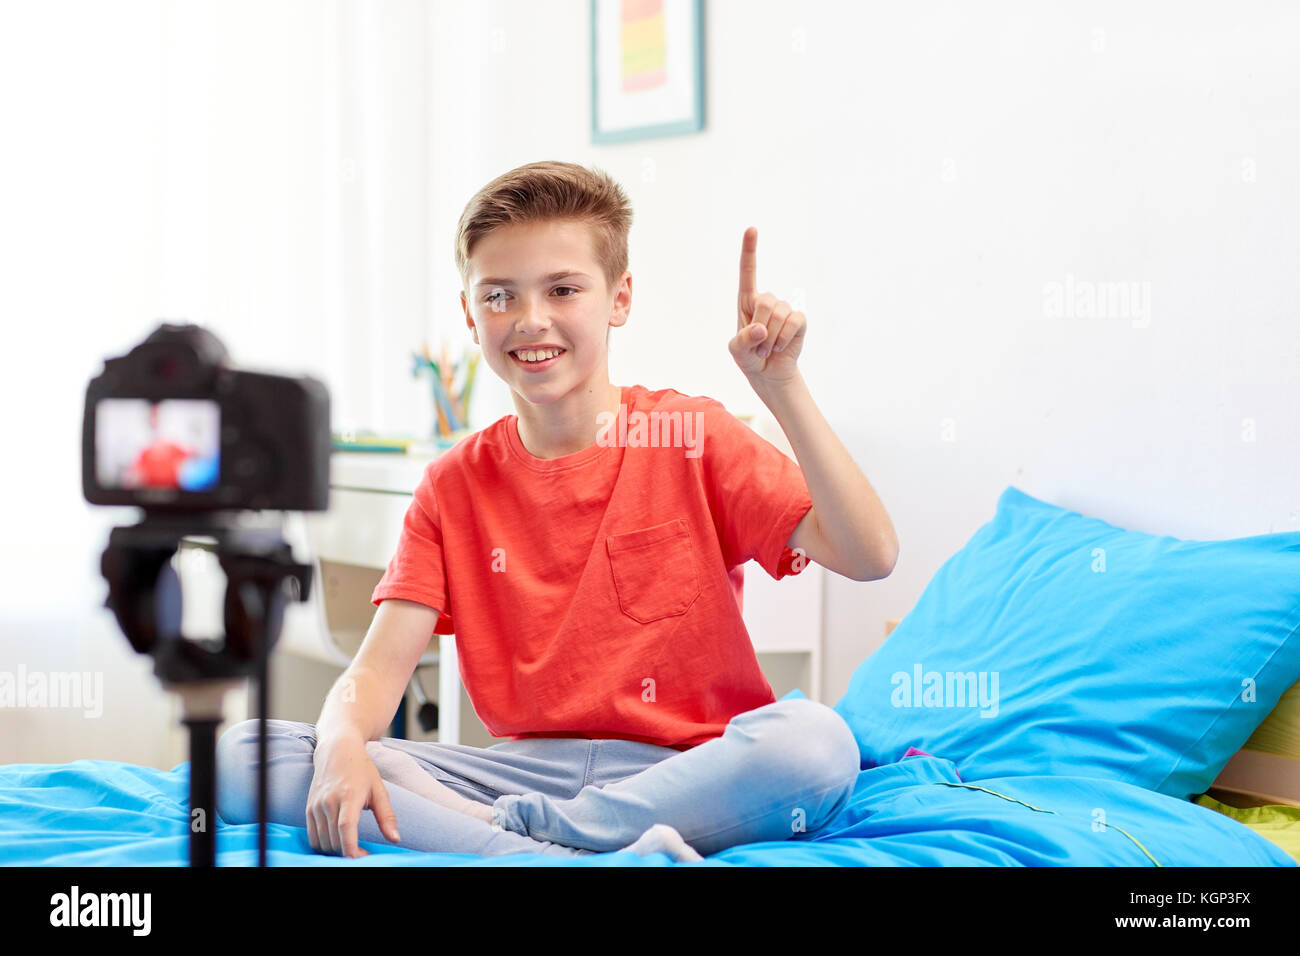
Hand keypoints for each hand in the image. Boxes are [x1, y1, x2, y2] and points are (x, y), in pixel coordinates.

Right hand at [306, 733, 401, 857]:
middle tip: (362, 853)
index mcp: (349, 796)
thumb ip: (387, 816)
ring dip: (336, 850)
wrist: (338, 751)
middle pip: (334, 840)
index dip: (351, 849)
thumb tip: (396, 839)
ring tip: (350, 846)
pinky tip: (337, 841)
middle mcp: (329, 801)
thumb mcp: (379, 790)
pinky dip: (324, 845)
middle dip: (348, 853)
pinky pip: (313, 837)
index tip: (362, 858)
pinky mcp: (309, 809)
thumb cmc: (362, 770)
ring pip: (322, 842)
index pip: (346, 828)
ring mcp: (317, 806)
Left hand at [729, 226, 806, 385]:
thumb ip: (743, 340)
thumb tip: (761, 329)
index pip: (748, 272)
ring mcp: (785, 309)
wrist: (769, 373)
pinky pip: (794, 322)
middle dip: (760, 328)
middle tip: (757, 347)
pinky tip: (780, 346)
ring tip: (767, 350)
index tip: (751, 228)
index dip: (750, 250)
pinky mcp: (799, 320)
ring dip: (771, 338)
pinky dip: (785, 338)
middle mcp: (767, 301)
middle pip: (765, 301)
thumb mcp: (737, 351)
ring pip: (780, 314)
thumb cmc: (749, 358)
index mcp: (747, 301)